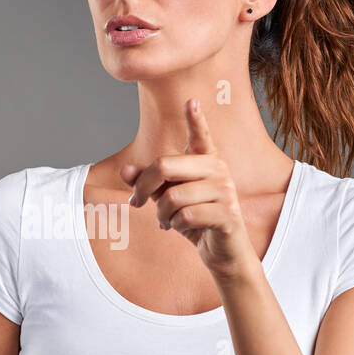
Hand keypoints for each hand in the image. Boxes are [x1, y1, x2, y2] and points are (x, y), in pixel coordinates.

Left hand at [120, 99, 258, 280]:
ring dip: (161, 214)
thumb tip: (125, 170)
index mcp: (205, 161)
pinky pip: (186, 216)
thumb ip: (148, 182)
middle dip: (143, 187)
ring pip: (172, 197)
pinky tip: (181, 229)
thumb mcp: (166, 199)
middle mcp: (218, 170)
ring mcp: (226, 191)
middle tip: (136, 202)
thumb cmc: (195, 220)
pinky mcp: (228, 214)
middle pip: (165, 165)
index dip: (195, 119)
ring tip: (166, 221)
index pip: (200, 136)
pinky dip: (175, 226)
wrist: (222, 253)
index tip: (191, 101)